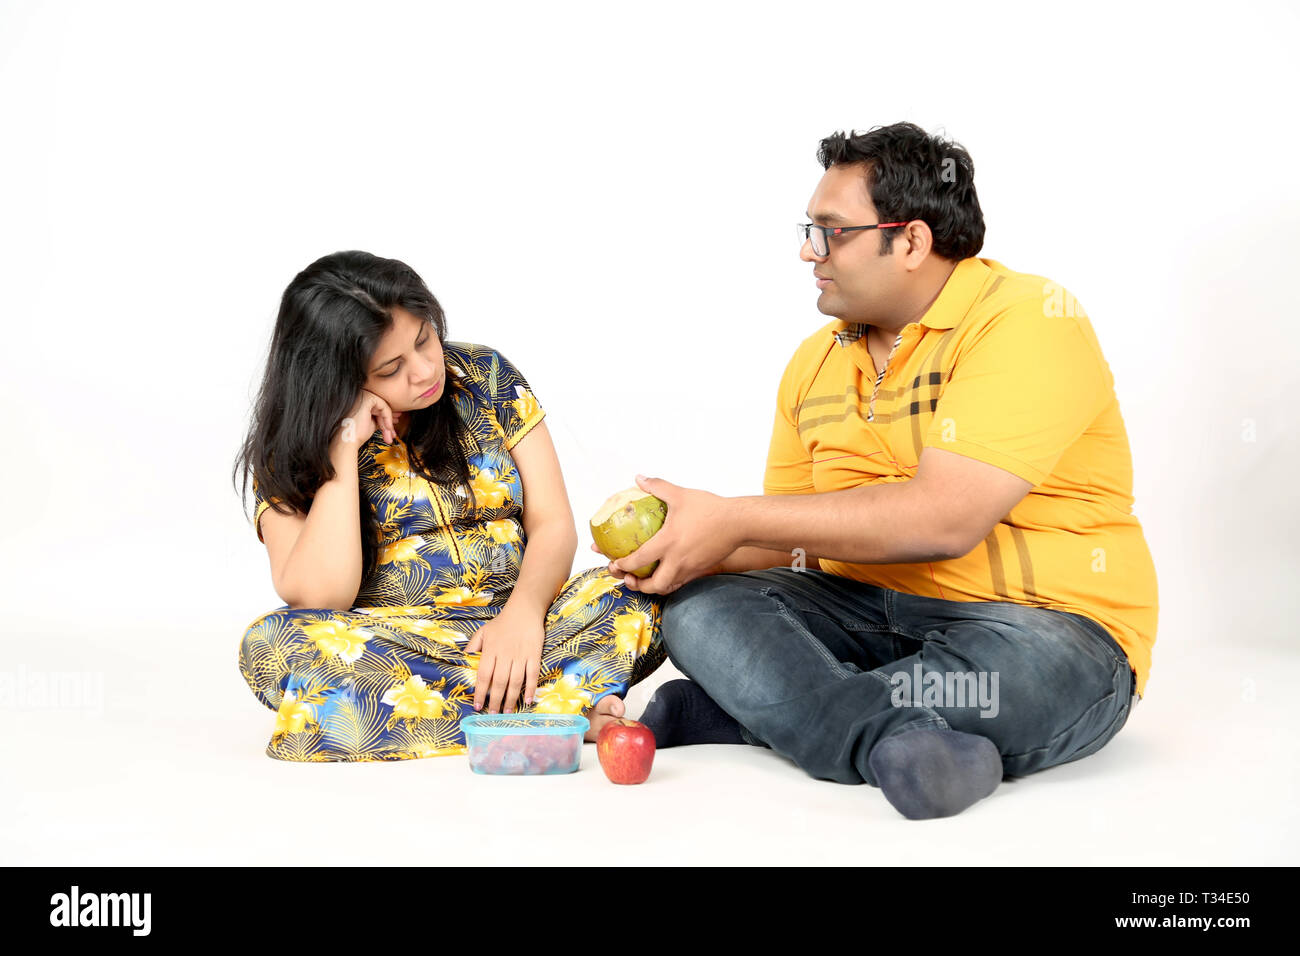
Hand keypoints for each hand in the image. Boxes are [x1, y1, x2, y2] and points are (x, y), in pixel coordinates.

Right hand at [331, 388, 400, 453]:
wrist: (348, 440)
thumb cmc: (357, 434)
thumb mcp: (371, 424)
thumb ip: (380, 418)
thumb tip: (394, 418)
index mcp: (359, 402)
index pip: (377, 408)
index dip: (386, 419)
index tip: (391, 429)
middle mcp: (359, 396)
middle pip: (380, 407)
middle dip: (388, 421)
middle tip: (393, 433)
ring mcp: (362, 395)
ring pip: (383, 407)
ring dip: (388, 422)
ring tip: (389, 434)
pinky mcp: (366, 398)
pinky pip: (383, 406)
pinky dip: (387, 417)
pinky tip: (387, 427)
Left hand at [465, 605, 543, 713]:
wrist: (524, 610)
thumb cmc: (502, 622)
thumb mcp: (483, 631)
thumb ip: (473, 646)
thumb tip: (464, 659)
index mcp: (490, 650)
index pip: (483, 675)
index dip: (480, 692)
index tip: (477, 706)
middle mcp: (505, 655)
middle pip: (499, 682)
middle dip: (495, 700)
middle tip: (492, 714)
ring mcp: (520, 655)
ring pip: (515, 681)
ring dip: (511, 698)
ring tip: (507, 712)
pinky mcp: (534, 654)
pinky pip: (532, 674)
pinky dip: (531, 688)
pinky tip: (528, 700)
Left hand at [594, 474, 738, 595]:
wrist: (739, 523)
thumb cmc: (710, 508)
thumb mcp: (680, 495)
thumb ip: (657, 487)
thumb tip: (639, 478)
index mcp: (668, 542)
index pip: (639, 560)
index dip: (623, 565)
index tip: (614, 562)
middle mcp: (678, 560)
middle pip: (653, 586)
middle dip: (637, 586)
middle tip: (628, 578)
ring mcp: (690, 568)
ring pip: (667, 588)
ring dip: (652, 587)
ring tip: (643, 580)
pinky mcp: (700, 570)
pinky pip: (680, 583)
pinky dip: (669, 582)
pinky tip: (664, 573)